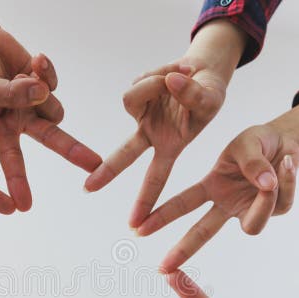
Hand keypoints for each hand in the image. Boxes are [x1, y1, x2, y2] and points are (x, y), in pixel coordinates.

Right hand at [0, 18, 101, 209]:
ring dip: (42, 91)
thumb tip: (42, 93)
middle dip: (73, 151)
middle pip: (53, 140)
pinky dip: (47, 71)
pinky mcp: (42, 82)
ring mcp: (34, 102)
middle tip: (95, 165)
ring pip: (55, 107)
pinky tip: (35, 60)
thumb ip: (10, 93)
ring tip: (22, 76)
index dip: (18, 182)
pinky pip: (54, 83)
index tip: (23, 207)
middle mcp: (20, 120)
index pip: (11, 159)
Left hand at [84, 20, 246, 227]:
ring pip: (132, 99)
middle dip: (107, 171)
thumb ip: (193, 94)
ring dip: (155, 84)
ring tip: (178, 78)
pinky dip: (155, 75)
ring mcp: (141, 116)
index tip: (134, 225)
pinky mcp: (136, 94)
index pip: (156, 178)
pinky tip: (169, 75)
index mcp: (171, 146)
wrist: (202, 71)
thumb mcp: (211, 97)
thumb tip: (169, 82)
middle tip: (87, 190)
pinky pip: (138, 82)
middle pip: (124, 154)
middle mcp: (152, 135)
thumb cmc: (210, 93)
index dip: (146, 201)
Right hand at [135, 93, 298, 272]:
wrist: (287, 140)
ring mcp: (249, 210)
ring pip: (252, 226)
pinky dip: (288, 181)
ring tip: (279, 165)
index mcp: (212, 186)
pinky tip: (288, 162)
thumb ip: (253, 164)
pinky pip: (281, 204)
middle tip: (163, 266)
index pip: (184, 203)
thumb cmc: (259, 142)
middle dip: (183, 248)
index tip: (139, 228)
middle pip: (203, 232)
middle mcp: (227, 204)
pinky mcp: (275, 211)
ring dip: (265, 202)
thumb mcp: (248, 144)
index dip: (162, 216)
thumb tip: (266, 187)